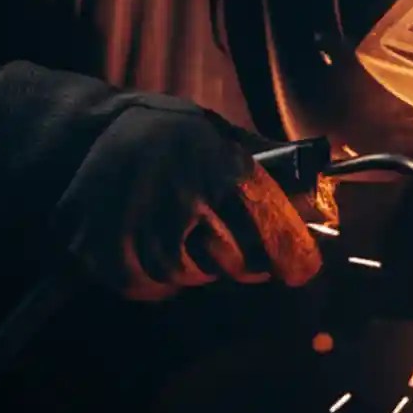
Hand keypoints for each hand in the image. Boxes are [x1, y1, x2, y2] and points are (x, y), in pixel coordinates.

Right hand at [0, 61, 320, 299]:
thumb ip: (270, 164)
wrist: (90, 127)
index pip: (273, 224)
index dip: (293, 255)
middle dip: (239, 261)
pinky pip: (145, 286)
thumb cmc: (173, 132)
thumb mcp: (224, 134)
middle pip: (233, 260)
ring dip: (194, 269)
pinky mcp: (100, 245)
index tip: (301, 271)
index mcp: (222, 164)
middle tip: (230, 249)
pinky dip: (154, 282)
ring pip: (188, 276)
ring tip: (184, 242)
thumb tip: (322, 196)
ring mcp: (141, 221)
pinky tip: (152, 258)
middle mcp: (186, 193)